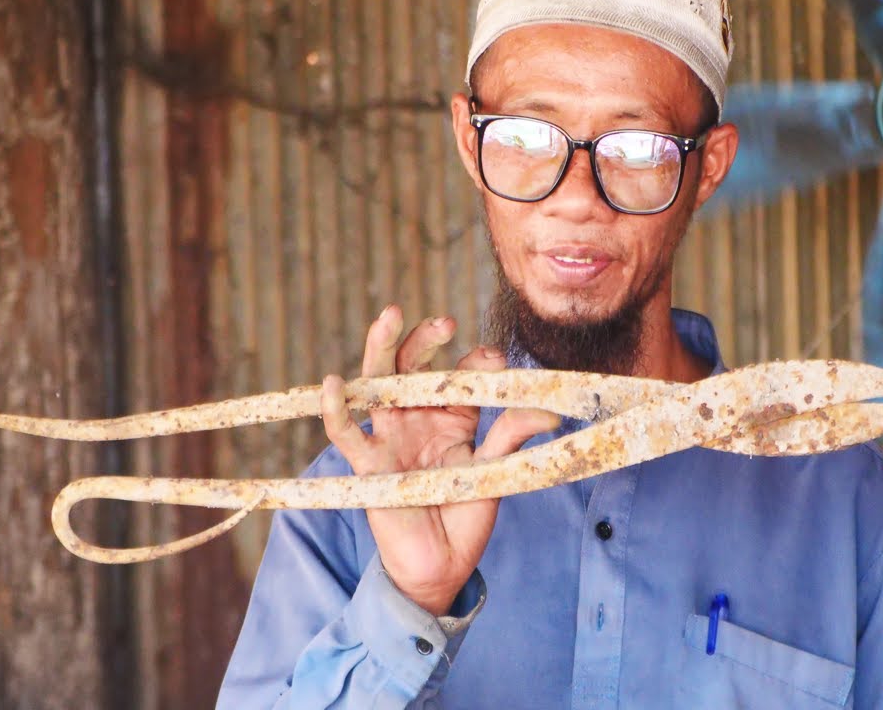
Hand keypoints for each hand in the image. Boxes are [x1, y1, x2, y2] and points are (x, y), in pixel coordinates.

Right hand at [320, 305, 558, 615]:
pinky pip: (345, 433)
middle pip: (413, 367)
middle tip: (444, 322)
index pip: (461, 377)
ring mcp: (391, 437)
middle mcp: (418, 419)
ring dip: (381, 348)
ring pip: (377, 383)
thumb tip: (549, 412)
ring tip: (389, 317)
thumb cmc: (465, 517)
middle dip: (425, 340)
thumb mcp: (494, 473)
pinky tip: (333, 384)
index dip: (477, 363)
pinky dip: (335, 409)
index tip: (495, 361)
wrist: (441, 566)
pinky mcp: (368, 465)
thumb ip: (511, 437)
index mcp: (452, 418)